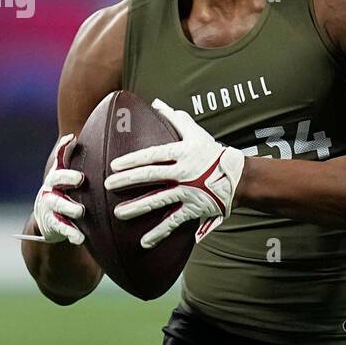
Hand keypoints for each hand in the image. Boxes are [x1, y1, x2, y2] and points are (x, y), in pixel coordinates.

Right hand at [31, 133, 85, 244]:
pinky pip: (62, 229)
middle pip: (56, 186)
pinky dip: (71, 234)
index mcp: (54, 180)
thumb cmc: (61, 192)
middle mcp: (50, 193)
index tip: (79, 172)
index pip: (58, 172)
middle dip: (67, 182)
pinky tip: (80, 238)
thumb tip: (72, 135)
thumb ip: (65, 157)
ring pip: (58, 208)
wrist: (47, 220)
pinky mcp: (54, 226)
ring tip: (81, 211)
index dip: (67, 170)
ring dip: (69, 208)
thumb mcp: (61, 175)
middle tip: (80, 181)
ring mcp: (50, 210)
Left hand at [104, 98, 245, 248]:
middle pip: (151, 176)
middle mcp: (184, 172)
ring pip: (159, 200)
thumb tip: (157, 103)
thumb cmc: (213, 153)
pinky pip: (174, 222)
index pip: (153, 155)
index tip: (114, 165)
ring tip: (119, 214)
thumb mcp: (196, 133)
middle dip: (128, 181)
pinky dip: (159, 232)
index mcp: (182, 153)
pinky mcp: (194, 208)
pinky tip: (144, 241)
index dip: (133, 160)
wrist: (237, 177)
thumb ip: (175, 118)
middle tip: (108, 185)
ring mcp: (188, 191)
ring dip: (138, 208)